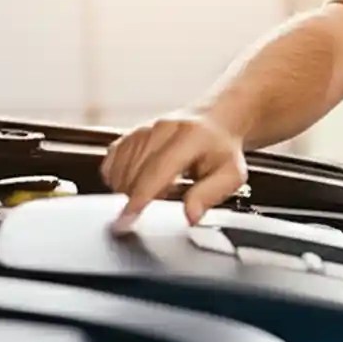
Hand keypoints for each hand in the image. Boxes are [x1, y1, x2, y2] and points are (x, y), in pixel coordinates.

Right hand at [100, 114, 246, 232]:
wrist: (216, 120)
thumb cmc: (222, 150)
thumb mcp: (231, 175)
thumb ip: (210, 195)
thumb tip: (191, 215)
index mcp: (189, 137)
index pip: (156, 170)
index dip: (139, 198)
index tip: (125, 220)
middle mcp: (162, 128)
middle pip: (134, 174)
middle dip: (140, 197)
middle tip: (167, 195)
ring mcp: (143, 129)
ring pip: (120, 170)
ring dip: (130, 189)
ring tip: (159, 186)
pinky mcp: (130, 133)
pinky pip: (111, 163)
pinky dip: (118, 178)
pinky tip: (139, 180)